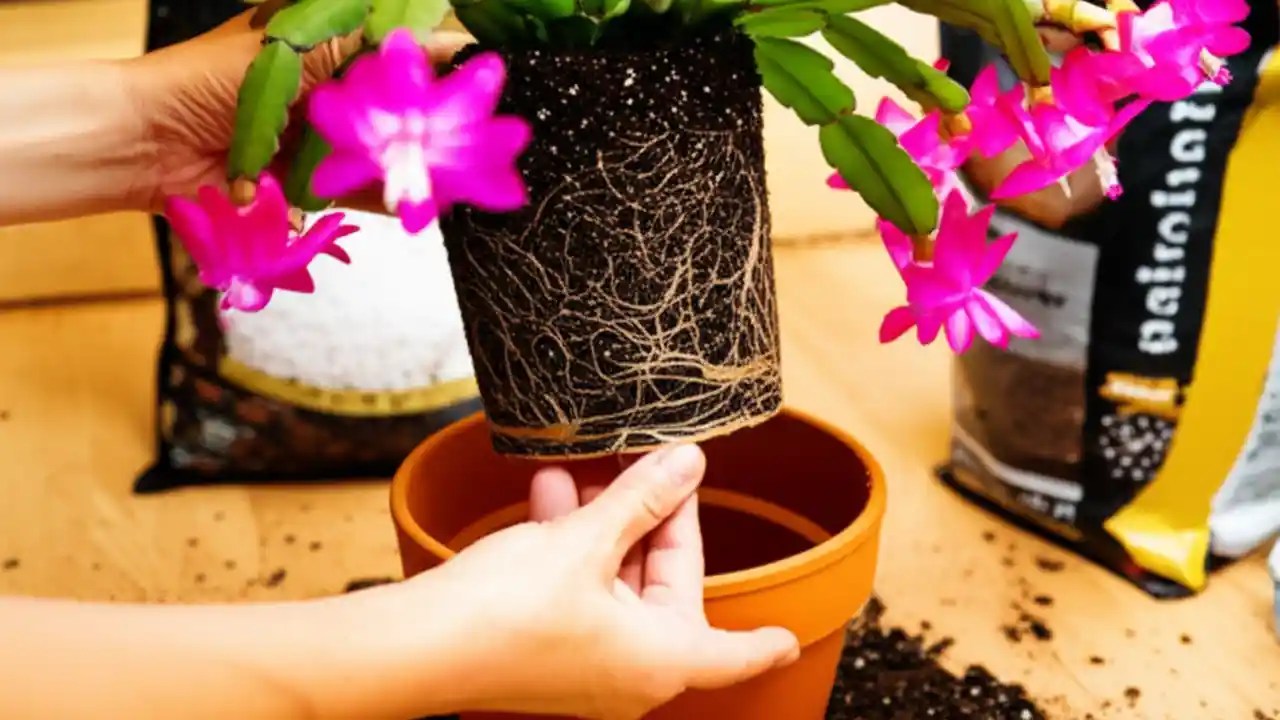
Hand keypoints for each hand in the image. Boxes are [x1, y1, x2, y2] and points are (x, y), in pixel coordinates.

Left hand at [124, 9, 468, 211]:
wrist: (146, 145)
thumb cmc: (204, 83)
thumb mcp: (296, 48)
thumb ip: (369, 48)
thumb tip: (444, 41)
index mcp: (324, 42)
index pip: (399, 48)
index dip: (439, 64)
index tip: (476, 79)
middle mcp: (329, 89)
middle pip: (402, 105)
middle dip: (436, 121)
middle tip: (473, 135)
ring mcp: (321, 139)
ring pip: (389, 152)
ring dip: (418, 163)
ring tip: (456, 172)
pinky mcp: (311, 186)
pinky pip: (363, 193)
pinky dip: (389, 198)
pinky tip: (422, 199)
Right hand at [417, 444, 800, 719]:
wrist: (416, 649)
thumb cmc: (508, 611)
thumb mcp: (587, 540)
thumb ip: (643, 499)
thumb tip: (686, 462)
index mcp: (660, 660)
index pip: (734, 655)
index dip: (766, 641)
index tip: (790, 638)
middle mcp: (629, 673)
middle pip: (667, 591)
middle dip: (655, 521)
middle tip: (652, 462)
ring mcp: (586, 665)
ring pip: (617, 583)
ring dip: (607, 524)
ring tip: (589, 466)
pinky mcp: (547, 652)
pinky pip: (581, 591)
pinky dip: (575, 547)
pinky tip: (552, 491)